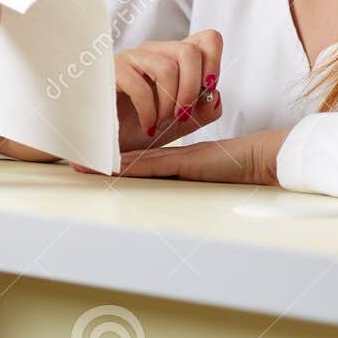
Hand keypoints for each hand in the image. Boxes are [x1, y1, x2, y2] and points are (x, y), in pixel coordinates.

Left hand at [80, 127, 290, 184]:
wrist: (262, 157)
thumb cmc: (245, 167)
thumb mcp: (215, 173)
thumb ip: (199, 174)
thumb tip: (194, 181)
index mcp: (176, 161)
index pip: (138, 162)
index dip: (115, 160)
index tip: (93, 162)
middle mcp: (171, 158)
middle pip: (130, 160)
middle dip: (102, 162)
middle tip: (75, 163)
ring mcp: (175, 159)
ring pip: (133, 162)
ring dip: (106, 166)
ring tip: (80, 166)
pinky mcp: (183, 163)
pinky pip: (150, 166)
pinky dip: (128, 168)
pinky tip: (110, 169)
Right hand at [115, 30, 224, 151]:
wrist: (105, 140)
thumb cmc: (138, 127)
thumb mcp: (179, 124)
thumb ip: (203, 111)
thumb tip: (214, 96)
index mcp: (174, 58)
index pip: (207, 40)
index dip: (214, 63)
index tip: (206, 91)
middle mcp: (155, 52)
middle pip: (189, 52)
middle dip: (192, 90)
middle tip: (182, 116)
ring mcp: (132, 58)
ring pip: (167, 67)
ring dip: (169, 103)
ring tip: (160, 122)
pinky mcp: (112, 70)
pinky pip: (140, 86)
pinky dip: (149, 112)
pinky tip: (147, 125)